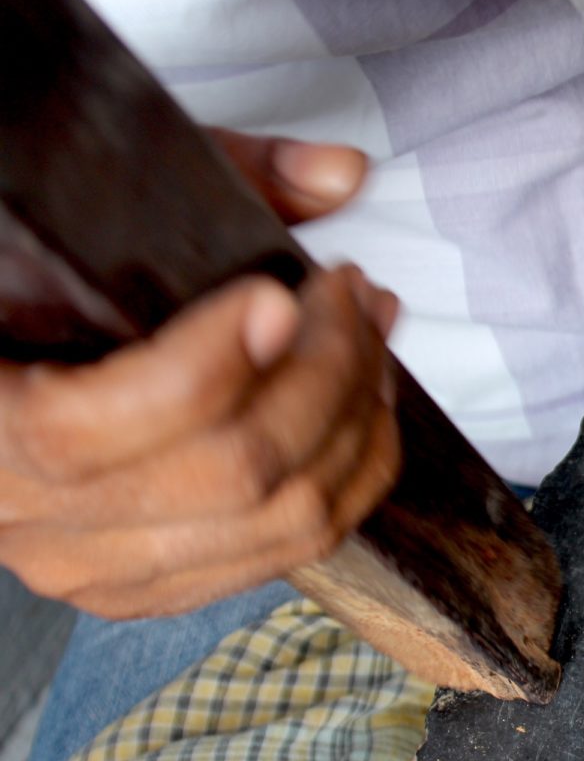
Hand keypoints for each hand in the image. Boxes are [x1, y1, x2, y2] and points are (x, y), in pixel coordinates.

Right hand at [0, 133, 402, 617]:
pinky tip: (363, 398)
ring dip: (360, 419)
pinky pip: (294, 550)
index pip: (90, 429)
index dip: (210, 364)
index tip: (278, 293)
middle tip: (349, 292)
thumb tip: (340, 174)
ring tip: (370, 332)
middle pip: (228, 474)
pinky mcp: (159, 586)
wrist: (4, 375)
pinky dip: (354, 472)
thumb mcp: (86, 211)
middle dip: (327, 374)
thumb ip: (216, 175)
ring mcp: (100, 568)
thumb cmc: (34, 279)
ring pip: (282, 521)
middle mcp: (29, 519)